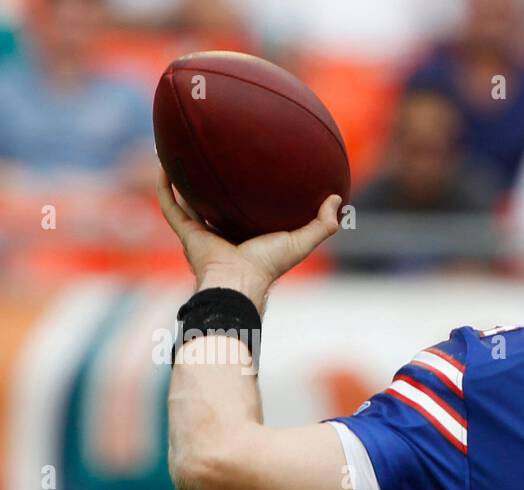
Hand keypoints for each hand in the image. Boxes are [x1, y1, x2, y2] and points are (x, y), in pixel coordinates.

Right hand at [156, 166, 341, 311]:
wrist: (238, 281)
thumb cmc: (269, 265)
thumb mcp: (302, 241)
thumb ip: (323, 224)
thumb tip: (339, 198)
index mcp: (248, 237)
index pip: (247, 214)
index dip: (249, 196)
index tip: (252, 173)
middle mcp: (223, 234)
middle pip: (215, 207)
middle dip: (213, 187)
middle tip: (214, 158)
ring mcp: (202, 234)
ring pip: (188, 203)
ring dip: (182, 182)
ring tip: (180, 155)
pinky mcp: (186, 234)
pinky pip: (170, 206)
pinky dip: (165, 187)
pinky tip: (165, 163)